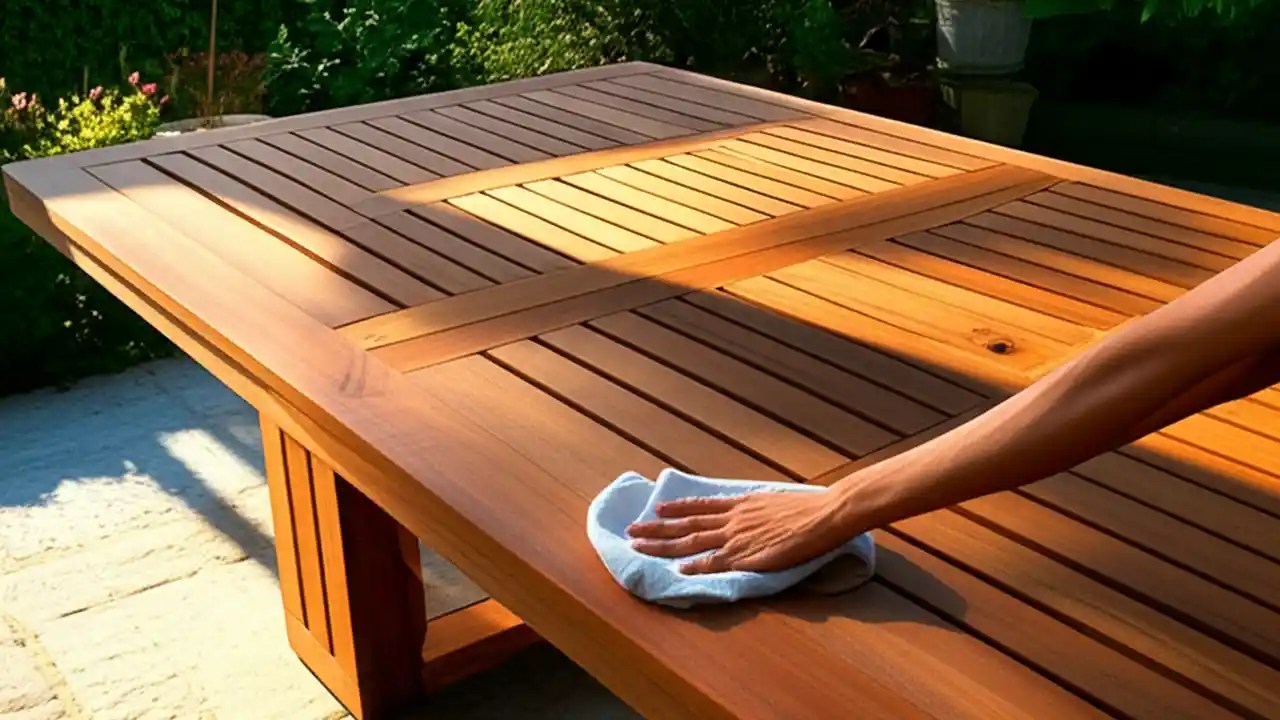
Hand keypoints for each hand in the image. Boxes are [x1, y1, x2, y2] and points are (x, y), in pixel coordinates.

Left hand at [626, 491, 851, 574]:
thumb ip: (758, 508)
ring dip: (662, 544)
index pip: (701, 506)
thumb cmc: (807, 509)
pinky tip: (677, 569)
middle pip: (686, 523)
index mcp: (740, 504)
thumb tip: (752, 511)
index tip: (658, 507)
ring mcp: (737, 536)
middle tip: (631, 529)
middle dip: (656, 527)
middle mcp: (732, 518)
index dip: (677, 507)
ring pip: (691, 541)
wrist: (823, 514)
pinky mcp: (747, 556)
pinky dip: (695, 565)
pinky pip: (714, 561)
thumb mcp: (774, 501)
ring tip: (638, 545)